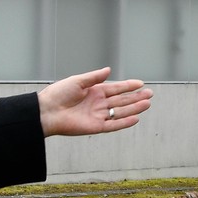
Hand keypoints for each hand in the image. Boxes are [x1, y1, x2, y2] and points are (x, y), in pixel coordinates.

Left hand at [36, 68, 151, 136]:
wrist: (47, 112)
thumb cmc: (58, 94)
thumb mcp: (77, 81)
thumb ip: (94, 77)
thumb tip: (109, 70)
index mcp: (95, 91)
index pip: (116, 88)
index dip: (128, 86)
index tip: (140, 83)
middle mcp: (98, 103)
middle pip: (122, 100)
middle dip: (136, 97)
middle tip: (150, 93)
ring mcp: (98, 115)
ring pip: (121, 112)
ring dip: (134, 108)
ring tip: (148, 103)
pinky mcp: (96, 127)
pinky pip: (114, 124)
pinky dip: (125, 122)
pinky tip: (136, 118)